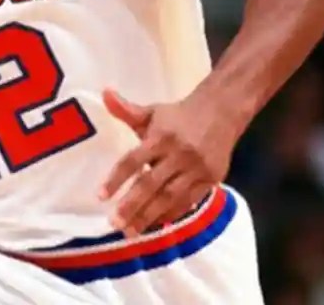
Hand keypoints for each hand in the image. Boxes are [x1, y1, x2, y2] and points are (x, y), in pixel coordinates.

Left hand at [97, 88, 239, 235]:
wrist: (222, 111)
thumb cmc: (179, 116)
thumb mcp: (152, 111)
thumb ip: (126, 109)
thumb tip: (104, 92)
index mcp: (160, 136)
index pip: (133, 161)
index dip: (116, 179)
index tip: (100, 197)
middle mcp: (178, 153)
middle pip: (151, 184)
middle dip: (132, 206)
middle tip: (114, 223)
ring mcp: (196, 168)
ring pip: (170, 197)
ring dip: (149, 216)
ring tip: (131, 231)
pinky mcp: (211, 179)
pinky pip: (188, 201)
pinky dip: (171, 214)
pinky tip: (155, 224)